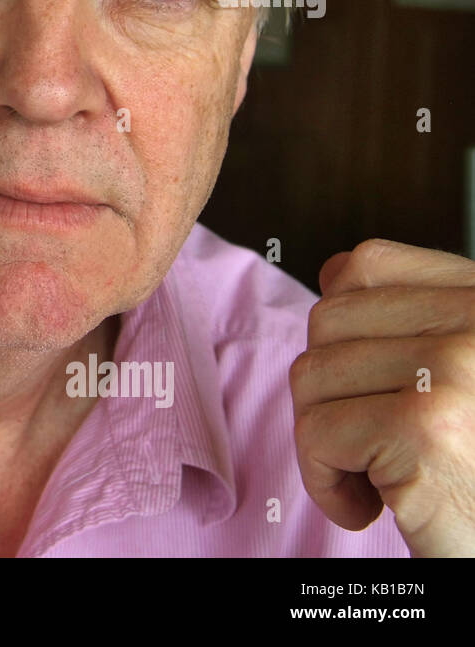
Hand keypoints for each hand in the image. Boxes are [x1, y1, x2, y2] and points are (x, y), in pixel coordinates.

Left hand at [290, 238, 474, 555]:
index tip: (373, 382)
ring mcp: (456, 369)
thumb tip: (333, 270)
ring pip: (311, 376)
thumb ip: (410, 313)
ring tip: (385, 474)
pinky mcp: (424, 427)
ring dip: (328, 440)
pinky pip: (316, 434)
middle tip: (378, 442)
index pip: (369, 264)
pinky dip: (326, 481)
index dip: (345, 325)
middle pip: (327, 323)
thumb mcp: (460, 367)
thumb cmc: (470, 469)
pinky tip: (376, 505)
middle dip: (331, 392)